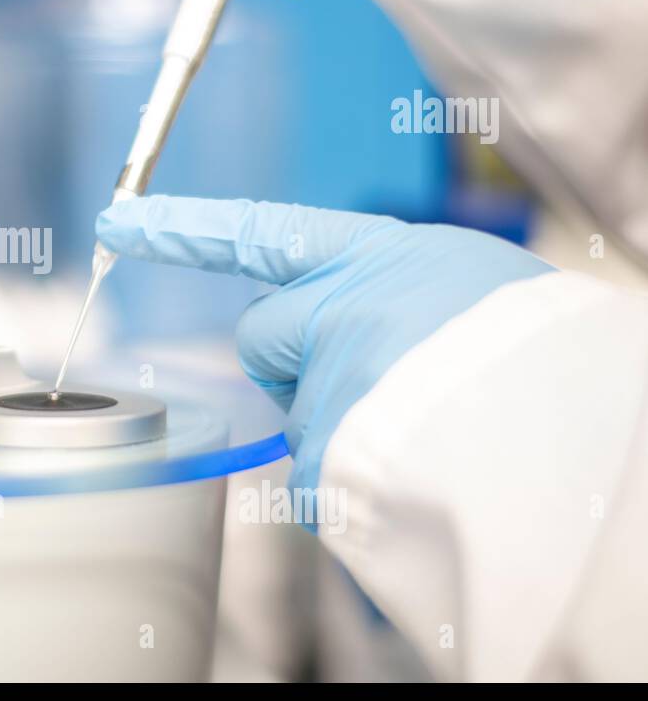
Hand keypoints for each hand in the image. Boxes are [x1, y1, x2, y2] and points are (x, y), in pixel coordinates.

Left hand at [96, 196, 552, 493]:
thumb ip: (399, 299)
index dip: (183, 226)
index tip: (118, 217)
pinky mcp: (322, 458)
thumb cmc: (542, 361)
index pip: (257, 230)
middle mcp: (341, 309)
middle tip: (381, 377)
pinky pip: (323, 476)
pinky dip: (356, 483)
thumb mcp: (478, 292)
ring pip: (298, 410)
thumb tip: (369, 340)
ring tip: (426, 426)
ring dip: (340, 423)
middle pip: (264, 337)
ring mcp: (324, 383)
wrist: (581, 433)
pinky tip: (415, 475)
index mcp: (384, 256)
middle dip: (296, 360)